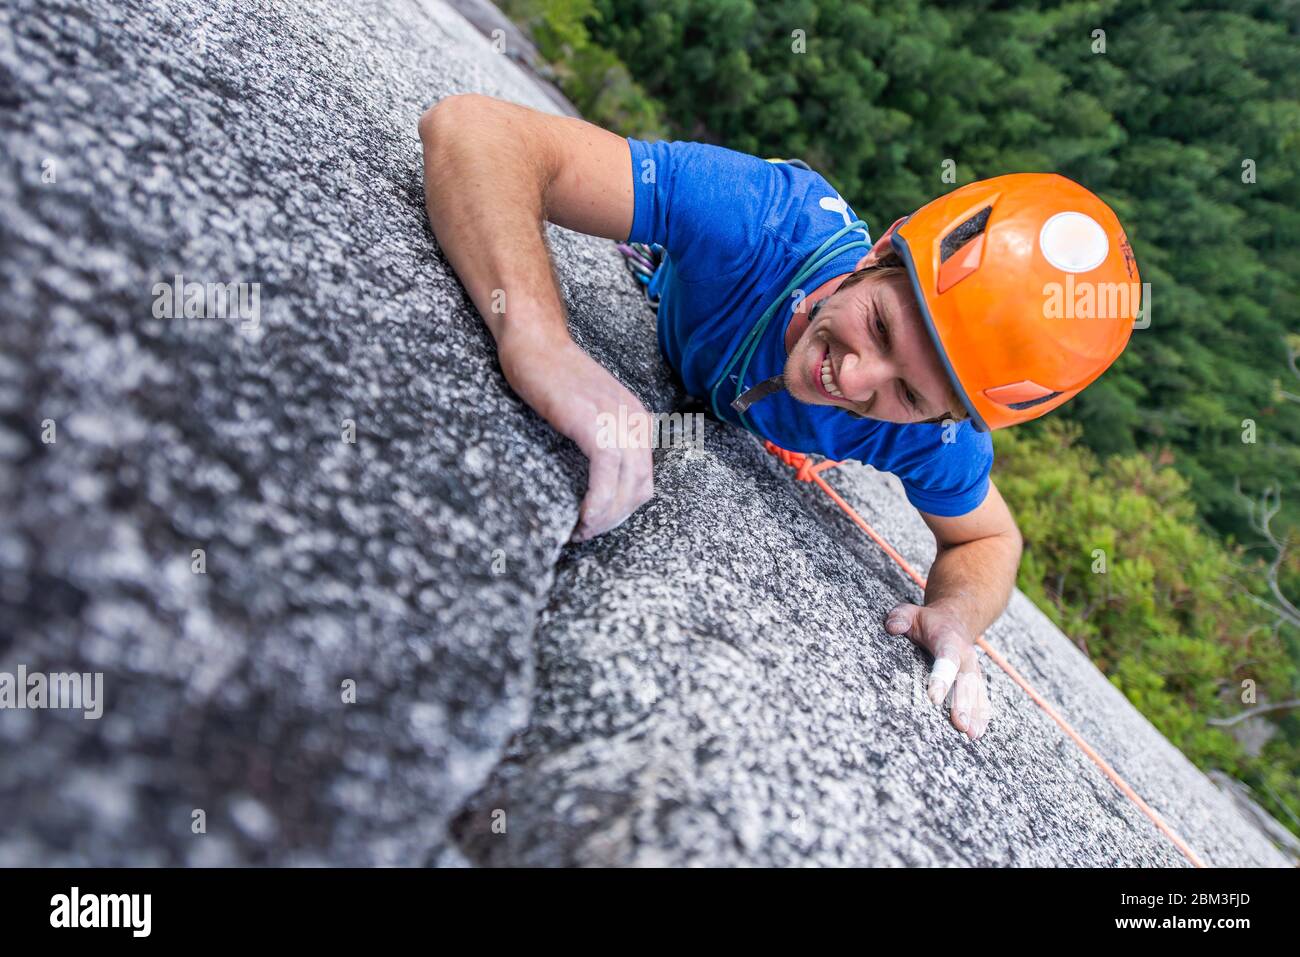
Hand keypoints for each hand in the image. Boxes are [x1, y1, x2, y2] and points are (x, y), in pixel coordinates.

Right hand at [498, 326, 653, 541]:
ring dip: (604, 518)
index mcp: (637, 421)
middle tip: (584, 533)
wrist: (535, 342)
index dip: (621, 510)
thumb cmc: (552, 377)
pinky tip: (580, 517)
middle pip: (638, 490)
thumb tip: (595, 481)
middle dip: (613, 520)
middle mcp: (635, 421)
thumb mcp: (587, 411)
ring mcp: (617, 421)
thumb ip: (599, 439)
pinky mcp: (595, 423)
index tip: (594, 524)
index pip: (643, 481)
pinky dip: (596, 503)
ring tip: (580, 530)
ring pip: (626, 488)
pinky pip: (607, 475)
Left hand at [885, 601, 990, 740]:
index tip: (934, 698)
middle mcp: (966, 657)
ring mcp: (973, 671)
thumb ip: (901, 617)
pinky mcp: (976, 681)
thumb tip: (893, 628)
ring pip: (976, 694)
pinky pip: (982, 699)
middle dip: (963, 704)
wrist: (956, 620)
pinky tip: (978, 733)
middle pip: (965, 683)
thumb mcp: (911, 612)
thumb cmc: (927, 621)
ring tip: (971, 735)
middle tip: (960, 725)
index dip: (941, 678)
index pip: (946, 660)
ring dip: (975, 715)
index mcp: (949, 641)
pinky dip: (982, 716)